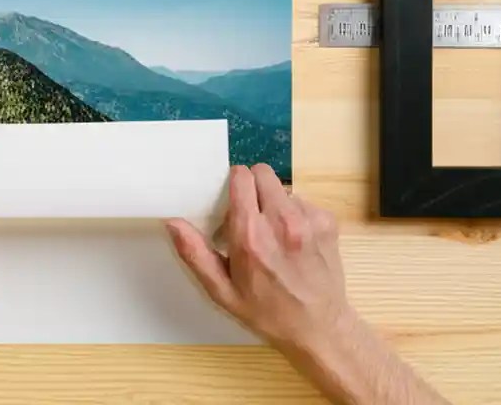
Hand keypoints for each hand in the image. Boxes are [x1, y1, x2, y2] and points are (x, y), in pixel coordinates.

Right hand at [166, 164, 446, 404]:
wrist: (319, 327)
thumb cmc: (267, 311)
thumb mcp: (222, 291)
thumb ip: (195, 254)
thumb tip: (173, 223)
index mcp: (250, 235)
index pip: (241, 177)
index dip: (233, 183)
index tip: (232, 199)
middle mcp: (281, 221)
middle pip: (263, 173)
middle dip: (253, 187)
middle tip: (250, 213)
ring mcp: (309, 220)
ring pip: (283, 188)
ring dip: (275, 202)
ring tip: (274, 233)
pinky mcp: (328, 222)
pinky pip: (304, 202)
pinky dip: (296, 215)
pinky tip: (295, 241)